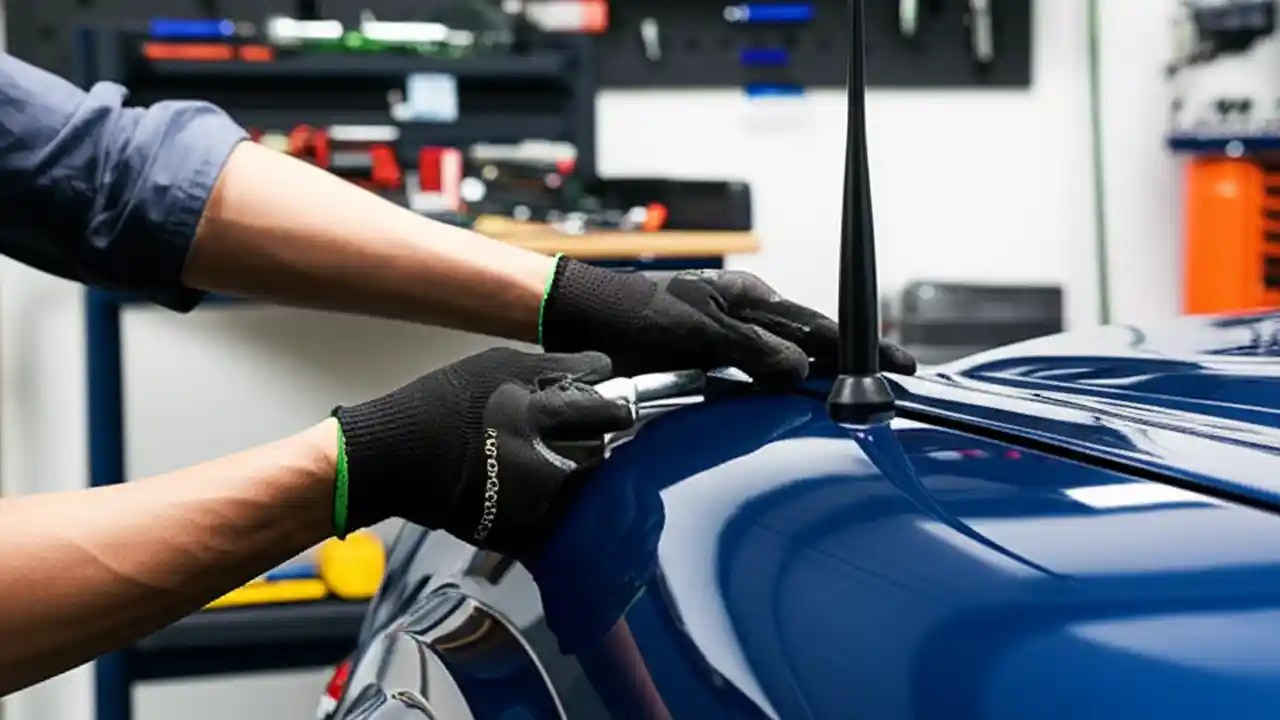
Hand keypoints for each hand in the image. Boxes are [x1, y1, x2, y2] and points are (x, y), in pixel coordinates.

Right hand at [331, 348, 633, 557]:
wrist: (392, 457)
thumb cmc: (444, 403)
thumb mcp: (497, 364)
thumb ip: (554, 368)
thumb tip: (600, 369)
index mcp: (542, 415)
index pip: (607, 410)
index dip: (614, 406)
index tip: (613, 406)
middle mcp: (546, 461)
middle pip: (599, 450)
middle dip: (593, 441)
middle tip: (576, 433)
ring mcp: (536, 501)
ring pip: (584, 487)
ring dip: (577, 473)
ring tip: (550, 462)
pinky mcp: (521, 532)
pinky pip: (561, 524)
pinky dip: (560, 511)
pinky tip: (542, 495)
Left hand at [540, 258, 916, 387]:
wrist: (582, 317)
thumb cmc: (635, 313)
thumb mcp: (698, 331)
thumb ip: (751, 351)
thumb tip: (800, 370)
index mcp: (750, 298)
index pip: (819, 327)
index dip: (860, 347)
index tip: (900, 364)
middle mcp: (744, 314)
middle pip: (809, 342)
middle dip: (850, 363)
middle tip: (892, 383)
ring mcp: (727, 336)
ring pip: (785, 360)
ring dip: (818, 377)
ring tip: (853, 397)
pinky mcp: (707, 358)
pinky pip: (755, 376)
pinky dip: (779, 390)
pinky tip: (789, 404)